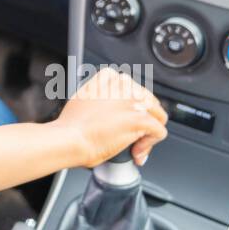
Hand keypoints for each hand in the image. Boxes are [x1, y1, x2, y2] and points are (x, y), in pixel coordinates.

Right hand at [51, 67, 168, 168]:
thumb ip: (101, 95)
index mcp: (110, 77)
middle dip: (143, 122)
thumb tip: (112, 107)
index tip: (124, 123)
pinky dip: (149, 146)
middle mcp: (124, 84)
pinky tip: (135, 153)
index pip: (135, 91)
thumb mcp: (84, 98)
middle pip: (149, 103)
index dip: (132, 110)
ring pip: (158, 117)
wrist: (69, 139)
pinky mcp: (141, 119)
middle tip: (130, 138)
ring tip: (133, 147)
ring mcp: (134, 101)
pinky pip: (159, 132)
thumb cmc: (71, 126)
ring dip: (148, 134)